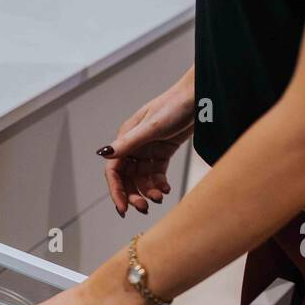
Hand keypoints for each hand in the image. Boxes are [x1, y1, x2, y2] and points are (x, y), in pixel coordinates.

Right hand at [98, 74, 194, 216]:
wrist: (199, 96)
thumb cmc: (174, 105)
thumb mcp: (151, 126)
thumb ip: (129, 142)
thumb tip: (104, 153)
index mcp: (126, 138)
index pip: (114, 170)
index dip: (116, 190)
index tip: (123, 208)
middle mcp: (134, 146)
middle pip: (127, 178)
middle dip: (133, 194)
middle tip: (143, 208)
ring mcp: (148, 150)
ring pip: (142, 179)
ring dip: (148, 191)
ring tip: (160, 198)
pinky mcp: (163, 152)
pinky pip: (157, 174)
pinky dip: (160, 184)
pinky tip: (166, 189)